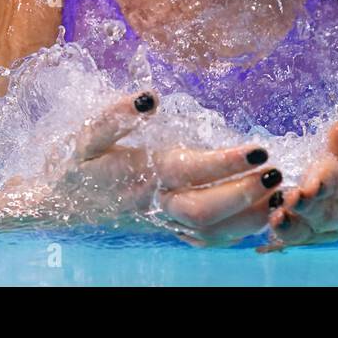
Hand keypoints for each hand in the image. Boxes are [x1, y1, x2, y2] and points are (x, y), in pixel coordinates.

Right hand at [55, 90, 283, 246]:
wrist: (56, 204)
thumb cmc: (74, 163)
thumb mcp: (85, 134)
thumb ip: (115, 116)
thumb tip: (150, 96)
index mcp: (141, 175)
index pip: (190, 170)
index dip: (226, 162)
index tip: (259, 148)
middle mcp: (155, 204)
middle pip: (206, 210)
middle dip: (246, 194)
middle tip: (277, 173)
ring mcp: (162, 222)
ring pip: (211, 232)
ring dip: (249, 217)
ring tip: (280, 193)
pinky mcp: (167, 231)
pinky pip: (206, 241)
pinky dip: (237, 232)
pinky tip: (262, 213)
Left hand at [263, 121, 337, 249]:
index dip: (326, 182)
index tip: (314, 182)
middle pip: (324, 212)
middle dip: (307, 206)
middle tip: (290, 198)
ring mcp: (327, 227)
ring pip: (309, 230)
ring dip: (292, 226)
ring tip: (276, 218)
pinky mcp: (316, 235)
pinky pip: (299, 238)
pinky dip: (286, 235)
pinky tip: (269, 227)